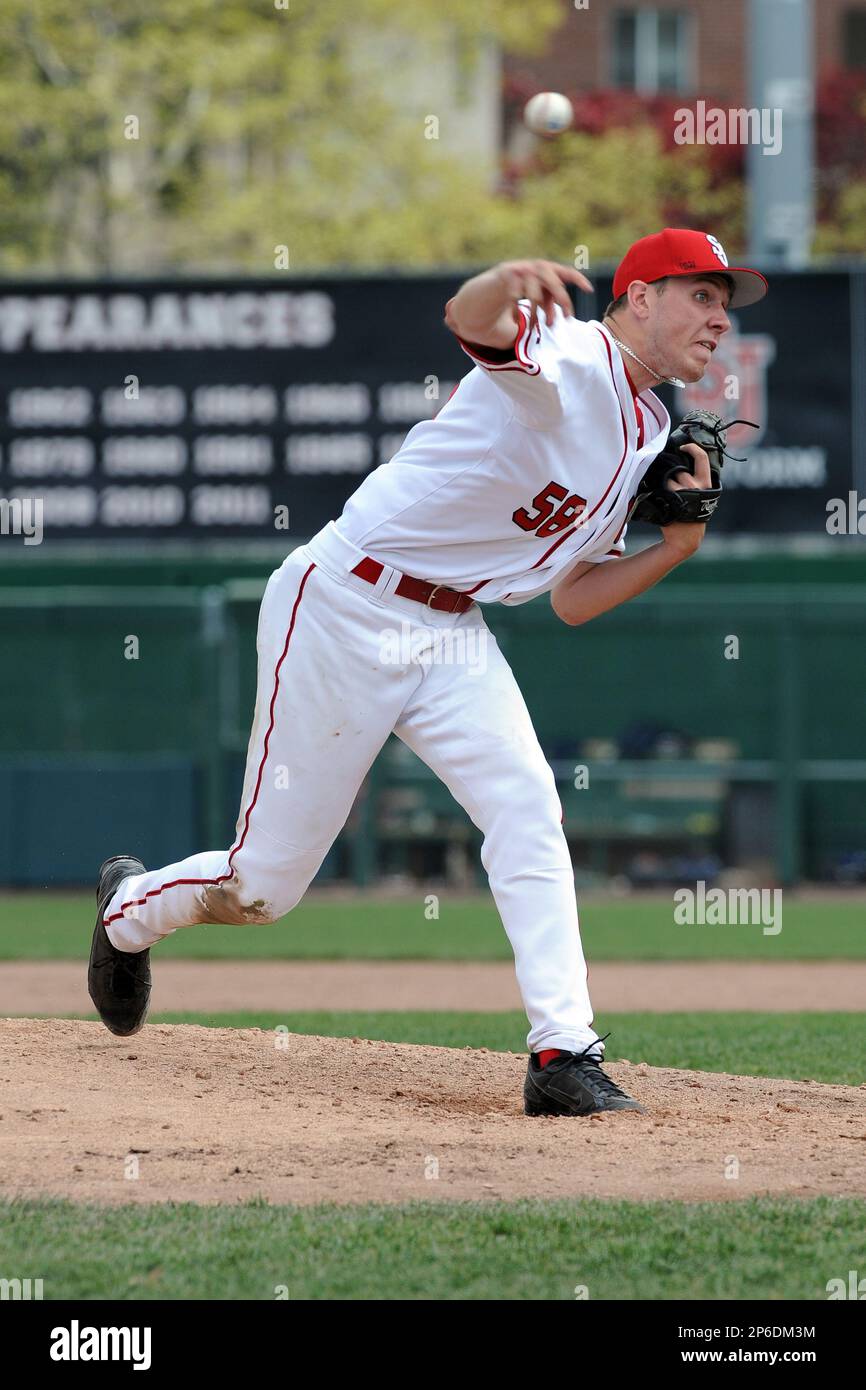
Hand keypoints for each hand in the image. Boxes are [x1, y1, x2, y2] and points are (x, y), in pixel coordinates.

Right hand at [495, 259, 592, 333]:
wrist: (491, 285)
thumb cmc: (519, 291)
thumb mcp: (537, 298)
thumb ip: (547, 306)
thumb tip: (554, 321)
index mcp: (548, 270)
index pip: (567, 272)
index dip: (579, 280)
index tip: (589, 290)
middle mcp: (537, 267)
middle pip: (554, 284)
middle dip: (562, 301)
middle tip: (567, 319)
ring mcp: (522, 269)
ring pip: (534, 296)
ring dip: (534, 316)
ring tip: (532, 329)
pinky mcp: (507, 273)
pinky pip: (516, 298)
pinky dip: (516, 312)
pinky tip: (515, 321)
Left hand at [659, 442, 710, 557]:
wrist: (686, 537)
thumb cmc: (693, 515)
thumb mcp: (703, 497)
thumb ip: (698, 481)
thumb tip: (686, 463)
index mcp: (706, 484)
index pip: (702, 458)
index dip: (692, 448)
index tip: (683, 446)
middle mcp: (695, 487)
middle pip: (680, 470)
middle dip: (674, 473)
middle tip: (669, 481)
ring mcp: (682, 493)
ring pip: (669, 479)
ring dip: (665, 483)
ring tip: (666, 495)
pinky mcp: (671, 499)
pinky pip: (661, 488)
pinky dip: (658, 490)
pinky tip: (659, 496)